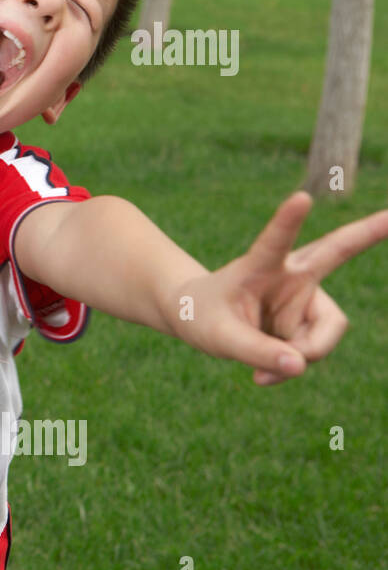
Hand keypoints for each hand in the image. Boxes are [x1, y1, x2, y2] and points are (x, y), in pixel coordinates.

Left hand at [172, 192, 387, 384]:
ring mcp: (305, 297)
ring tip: (261, 370)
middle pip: (336, 251)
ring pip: (324, 335)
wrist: (199, 322)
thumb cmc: (203, 318)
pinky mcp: (311, 320)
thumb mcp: (218, 338)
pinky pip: (313, 352)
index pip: (274, 242)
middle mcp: (290, 275)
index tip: (301, 197)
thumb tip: (301, 366)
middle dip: (368, 232)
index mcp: (259, 265)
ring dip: (300, 357)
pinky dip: (292, 366)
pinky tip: (264, 372)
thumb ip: (255, 351)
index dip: (287, 222)